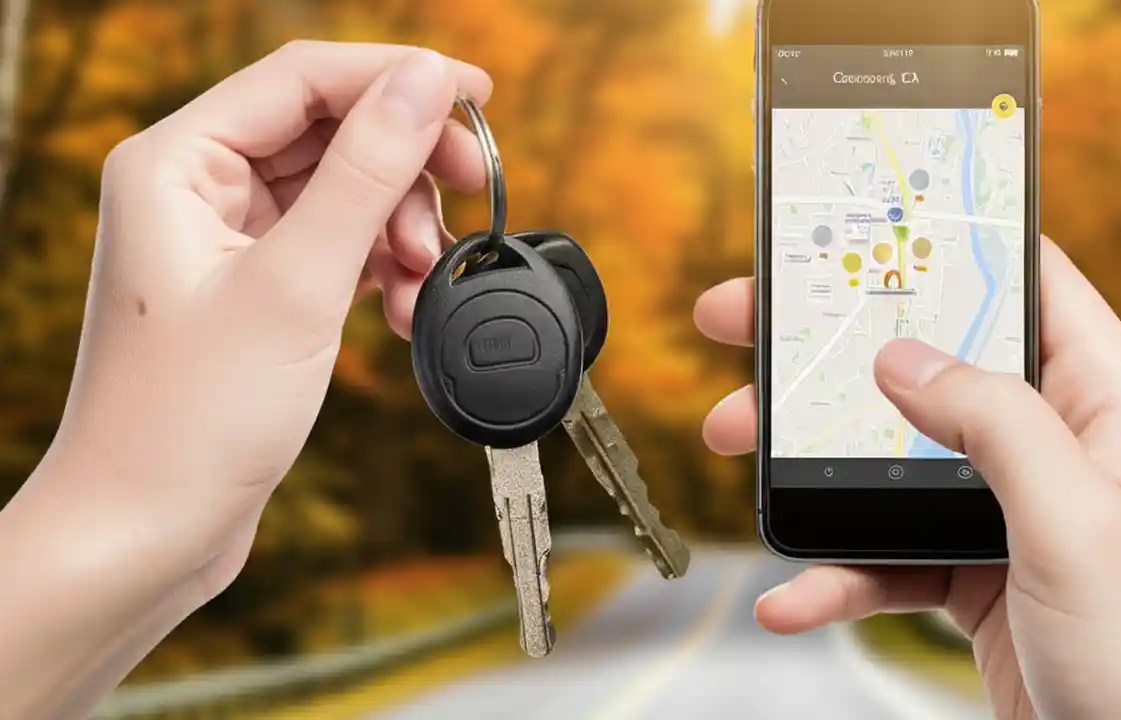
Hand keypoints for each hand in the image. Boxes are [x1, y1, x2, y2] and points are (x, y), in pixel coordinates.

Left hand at [0, 42, 489, 716]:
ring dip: (400, 226)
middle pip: (329, 130)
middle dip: (406, 163)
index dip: (397, 75)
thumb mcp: (297, 285)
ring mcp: (227, 242)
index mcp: (178, 162)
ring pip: (342, 193)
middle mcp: (197, 189)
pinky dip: (382, 269)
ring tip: (424, 278)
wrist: (144, 533)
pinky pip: (337, 248)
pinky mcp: (256, 291)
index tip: (478, 95)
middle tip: (471, 188)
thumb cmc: (188, 419)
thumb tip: (424, 81)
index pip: (304, 77)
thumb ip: (367, 173)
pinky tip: (405, 311)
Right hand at [693, 240, 1120, 719]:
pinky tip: (791, 592)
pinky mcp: (973, 572)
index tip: (860, 220)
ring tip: (736, 444)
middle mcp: (1054, 443)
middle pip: (926, 364)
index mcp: (1105, 402)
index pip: (1023, 281)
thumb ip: (994, 422)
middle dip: (830, 347)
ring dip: (808, 455)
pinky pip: (885, 551)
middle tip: (744, 322)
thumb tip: (902, 356)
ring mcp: (1009, 510)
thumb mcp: (1077, 522)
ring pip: (888, 454)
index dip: (944, 241)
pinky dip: (832, 570)